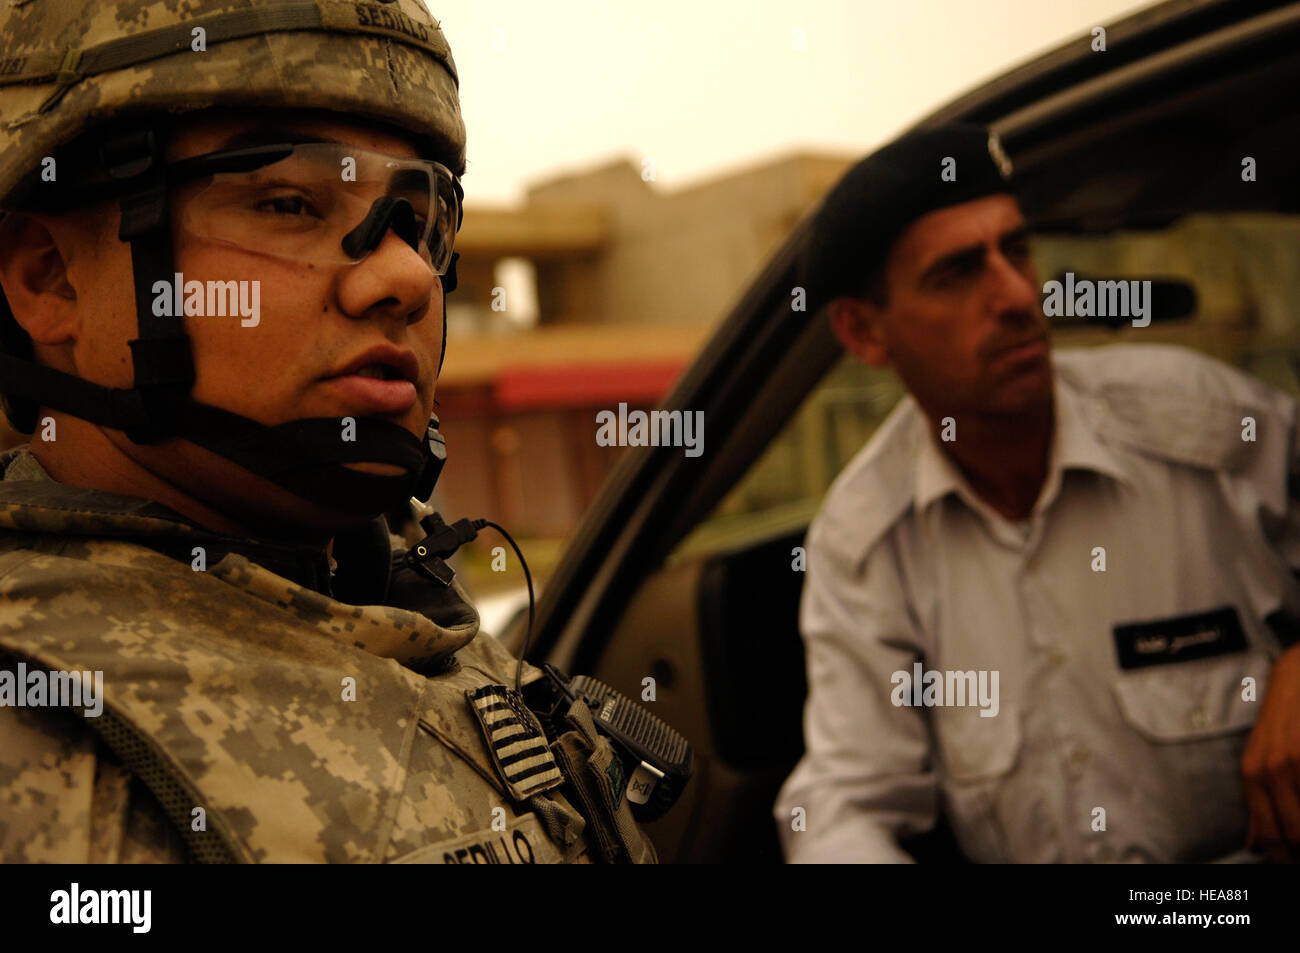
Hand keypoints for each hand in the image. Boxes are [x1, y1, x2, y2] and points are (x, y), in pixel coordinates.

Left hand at [1242, 643, 1299, 861]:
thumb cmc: (1286, 720)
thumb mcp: (1262, 758)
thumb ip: (1260, 803)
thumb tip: (1254, 846)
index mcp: (1253, 775)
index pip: (1268, 836)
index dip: (1285, 858)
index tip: (1293, 863)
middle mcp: (1272, 769)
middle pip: (1296, 836)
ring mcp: (1297, 760)